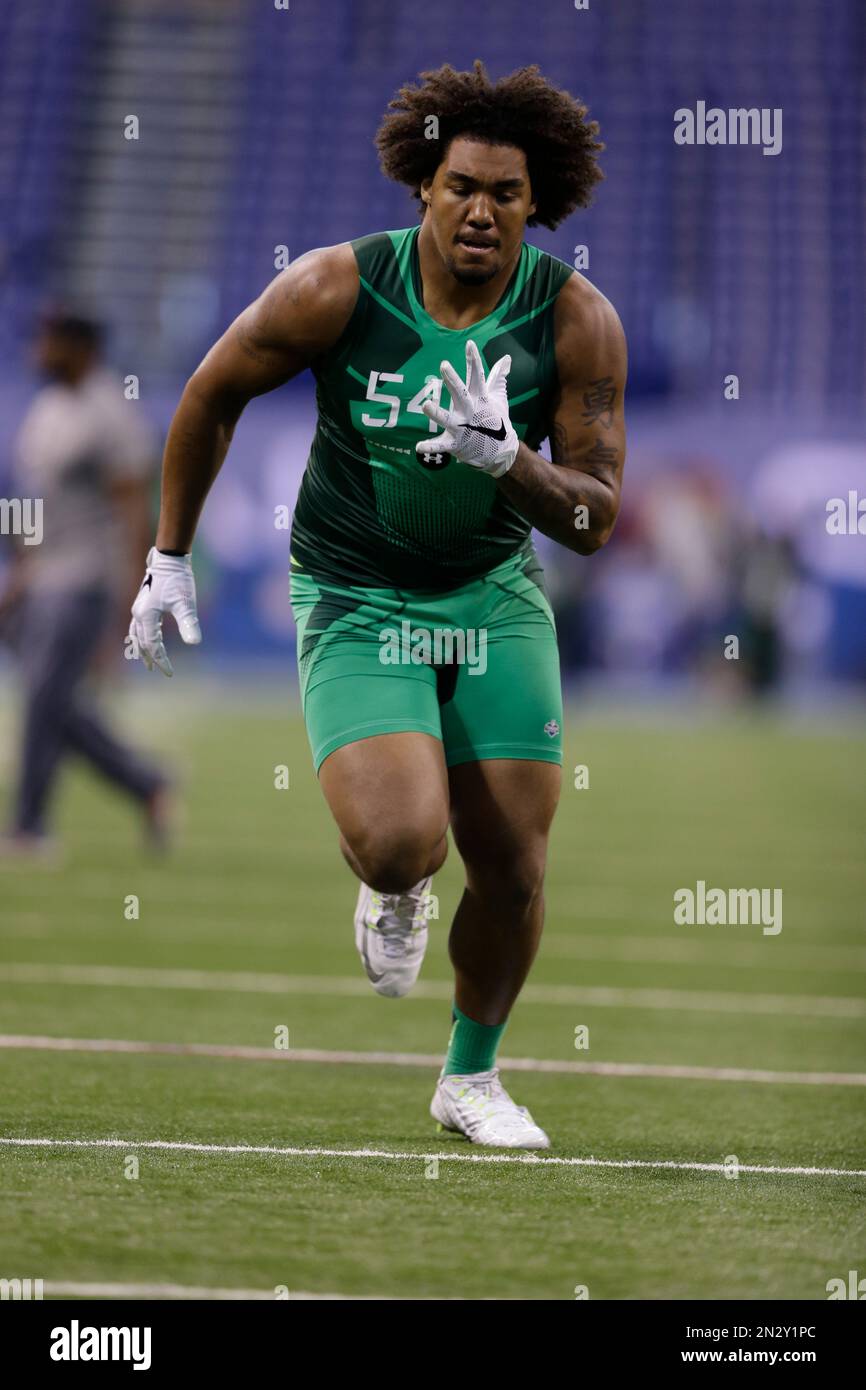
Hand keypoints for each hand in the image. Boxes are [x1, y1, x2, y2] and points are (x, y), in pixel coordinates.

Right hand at [129, 546, 200, 676]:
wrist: (169, 558)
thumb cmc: (178, 580)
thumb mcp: (185, 604)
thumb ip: (188, 623)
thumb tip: (194, 643)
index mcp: (146, 616)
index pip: (152, 645)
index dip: (161, 660)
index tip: (169, 673)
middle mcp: (138, 613)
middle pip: (142, 642)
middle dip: (151, 657)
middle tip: (159, 671)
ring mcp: (138, 608)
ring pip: (136, 634)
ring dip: (142, 648)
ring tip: (148, 661)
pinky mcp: (143, 603)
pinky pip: (138, 625)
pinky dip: (141, 636)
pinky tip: (149, 639)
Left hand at [415, 339, 518, 478]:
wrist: (500, 451)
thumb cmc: (496, 420)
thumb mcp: (498, 397)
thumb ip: (498, 377)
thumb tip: (506, 357)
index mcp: (480, 399)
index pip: (477, 376)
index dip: (473, 360)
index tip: (469, 344)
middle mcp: (470, 411)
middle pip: (461, 393)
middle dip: (453, 380)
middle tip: (444, 365)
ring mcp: (462, 428)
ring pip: (447, 419)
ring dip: (437, 413)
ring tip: (426, 404)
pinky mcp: (455, 444)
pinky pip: (441, 446)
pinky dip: (430, 448)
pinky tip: (418, 447)